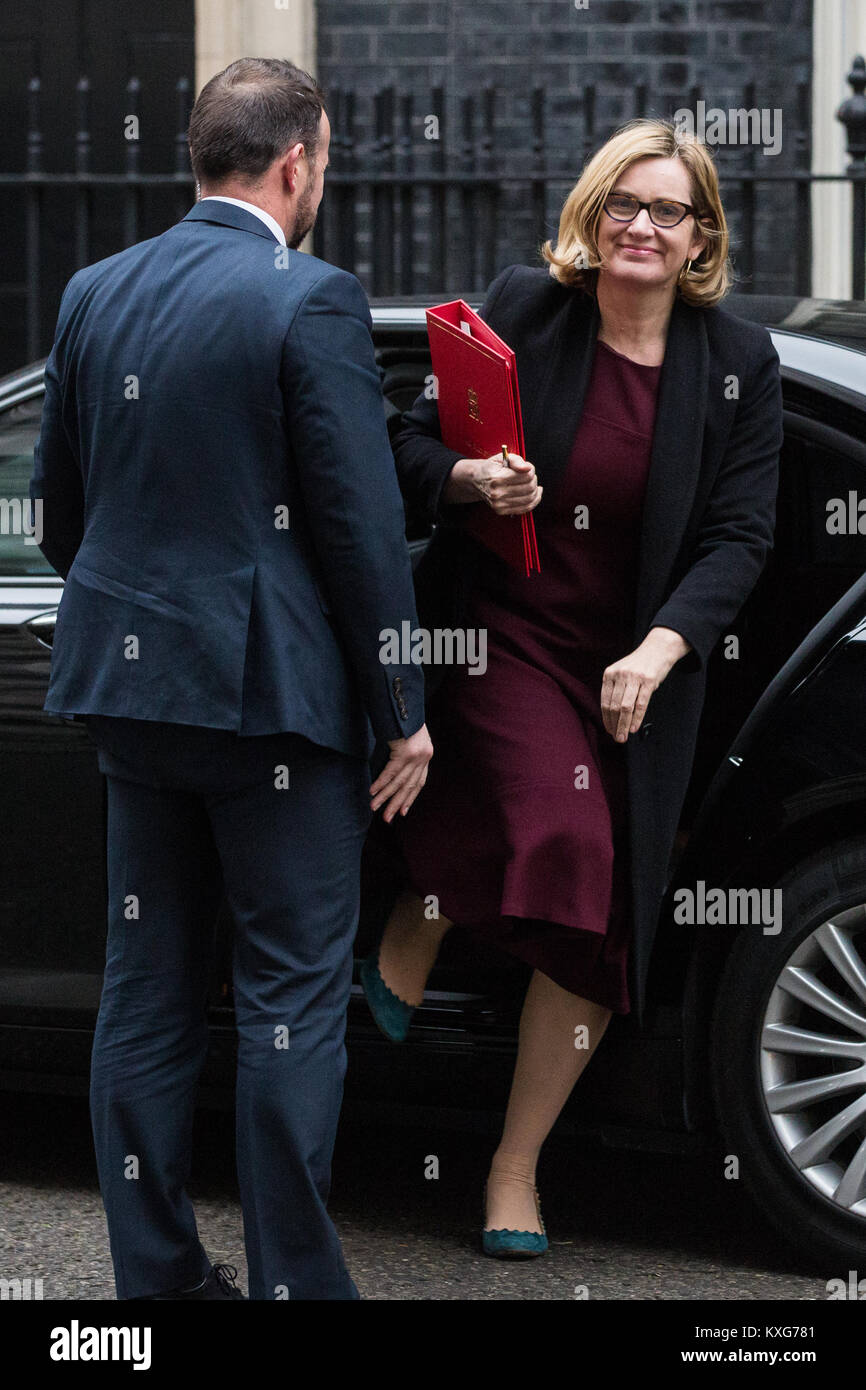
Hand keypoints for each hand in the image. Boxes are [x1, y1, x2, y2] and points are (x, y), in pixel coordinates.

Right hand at [370, 724, 433, 821]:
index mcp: (426, 755)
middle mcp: (424, 757)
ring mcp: (415, 755)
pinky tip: (372, 792)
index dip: (410, 798)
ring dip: (385, 797)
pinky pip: (390, 772)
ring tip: (375, 808)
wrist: (404, 701)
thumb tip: (392, 769)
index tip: (402, 812)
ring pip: (398, 782)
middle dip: (396, 804)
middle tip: (387, 819)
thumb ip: (405, 753)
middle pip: (409, 786)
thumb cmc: (403, 718)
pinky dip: (381, 783)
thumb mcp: (409, 737)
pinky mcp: (405, 752)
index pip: (419, 782)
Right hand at [443, 453, 542, 513]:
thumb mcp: (502, 457)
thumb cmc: (492, 468)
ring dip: (535, 490)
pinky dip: (534, 501)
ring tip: (532, 484)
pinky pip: (525, 508)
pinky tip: (535, 494)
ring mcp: (499, 504)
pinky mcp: (501, 511)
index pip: (526, 476)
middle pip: (529, 488)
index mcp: (497, 478)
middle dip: (534, 480)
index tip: (528, 468)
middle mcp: (497, 493)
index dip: (531, 470)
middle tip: (530, 476)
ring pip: (529, 499)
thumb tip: (527, 468)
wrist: (477, 480)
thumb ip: (516, 460)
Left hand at [600, 627, 690, 741]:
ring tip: (623, 736)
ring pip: (625, 707)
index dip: (606, 719)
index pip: (605, 702)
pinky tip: (634, 728)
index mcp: (609, 674)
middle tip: (617, 737)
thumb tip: (612, 716)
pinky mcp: (648, 681)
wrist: (657, 649)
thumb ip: (616, 690)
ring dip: (624, 725)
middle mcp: (619, 675)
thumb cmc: (639, 665)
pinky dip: (636, 718)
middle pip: (614, 706)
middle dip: (614, 725)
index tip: (609, 730)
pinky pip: (640, 704)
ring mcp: (634, 677)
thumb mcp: (621, 673)